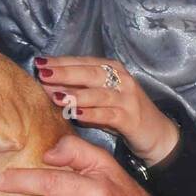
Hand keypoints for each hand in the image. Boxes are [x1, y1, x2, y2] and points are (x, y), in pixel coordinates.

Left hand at [35, 56, 178, 165]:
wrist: (156, 133)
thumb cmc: (122, 113)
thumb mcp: (100, 99)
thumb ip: (78, 91)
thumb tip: (47, 85)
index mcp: (112, 70)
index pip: (84, 62)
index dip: (62, 62)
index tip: (39, 63)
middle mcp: (121, 80)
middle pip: (90, 73)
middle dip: (65, 73)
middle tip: (43, 74)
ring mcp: (127, 98)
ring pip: (100, 94)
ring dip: (77, 95)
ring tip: (57, 96)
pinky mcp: (131, 118)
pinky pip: (109, 115)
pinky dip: (93, 114)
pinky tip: (77, 115)